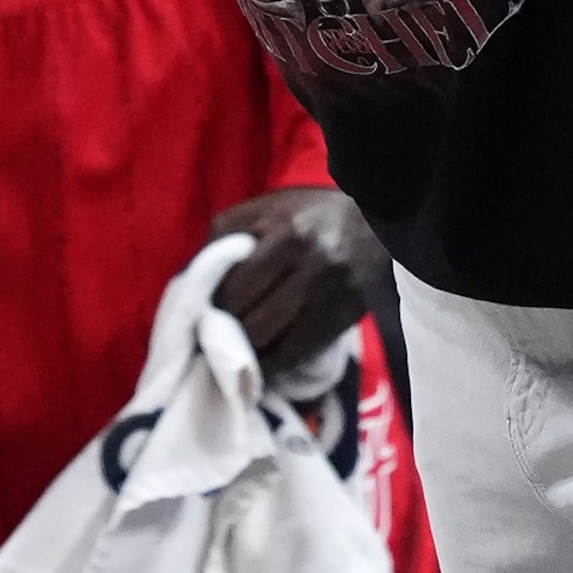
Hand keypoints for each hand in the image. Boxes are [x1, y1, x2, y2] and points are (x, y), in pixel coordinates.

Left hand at [209, 186, 385, 377]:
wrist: (377, 223)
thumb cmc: (312, 213)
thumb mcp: (267, 207)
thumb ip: (225, 235)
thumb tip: (195, 280)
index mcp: (288, 234)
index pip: (236, 289)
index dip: (214, 308)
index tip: (204, 315)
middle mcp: (312, 267)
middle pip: (254, 322)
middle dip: (229, 334)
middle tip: (216, 338)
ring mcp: (331, 298)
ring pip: (275, 346)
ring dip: (249, 354)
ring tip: (235, 353)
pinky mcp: (343, 321)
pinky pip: (299, 355)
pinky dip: (275, 364)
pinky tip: (263, 361)